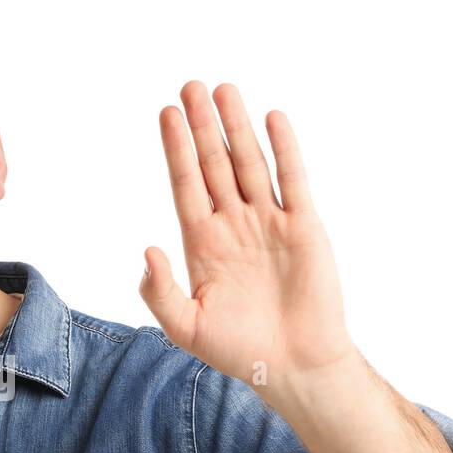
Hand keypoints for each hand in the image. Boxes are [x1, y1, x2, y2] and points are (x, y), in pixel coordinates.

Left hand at [139, 81, 356, 401]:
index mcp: (202, 244)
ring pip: (249, 164)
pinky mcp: (303, 228)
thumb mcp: (186, 327)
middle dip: (202, 126)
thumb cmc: (239, 351)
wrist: (293, 366)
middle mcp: (234, 225)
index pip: (185, 185)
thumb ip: (160, 291)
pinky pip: (291, 180)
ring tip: (223, 89)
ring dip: (237, 127)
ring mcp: (269, 223)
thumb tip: (148, 248)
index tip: (166, 114)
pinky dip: (283, 149)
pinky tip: (272, 118)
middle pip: (214, 165)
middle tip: (190, 86)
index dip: (176, 150)